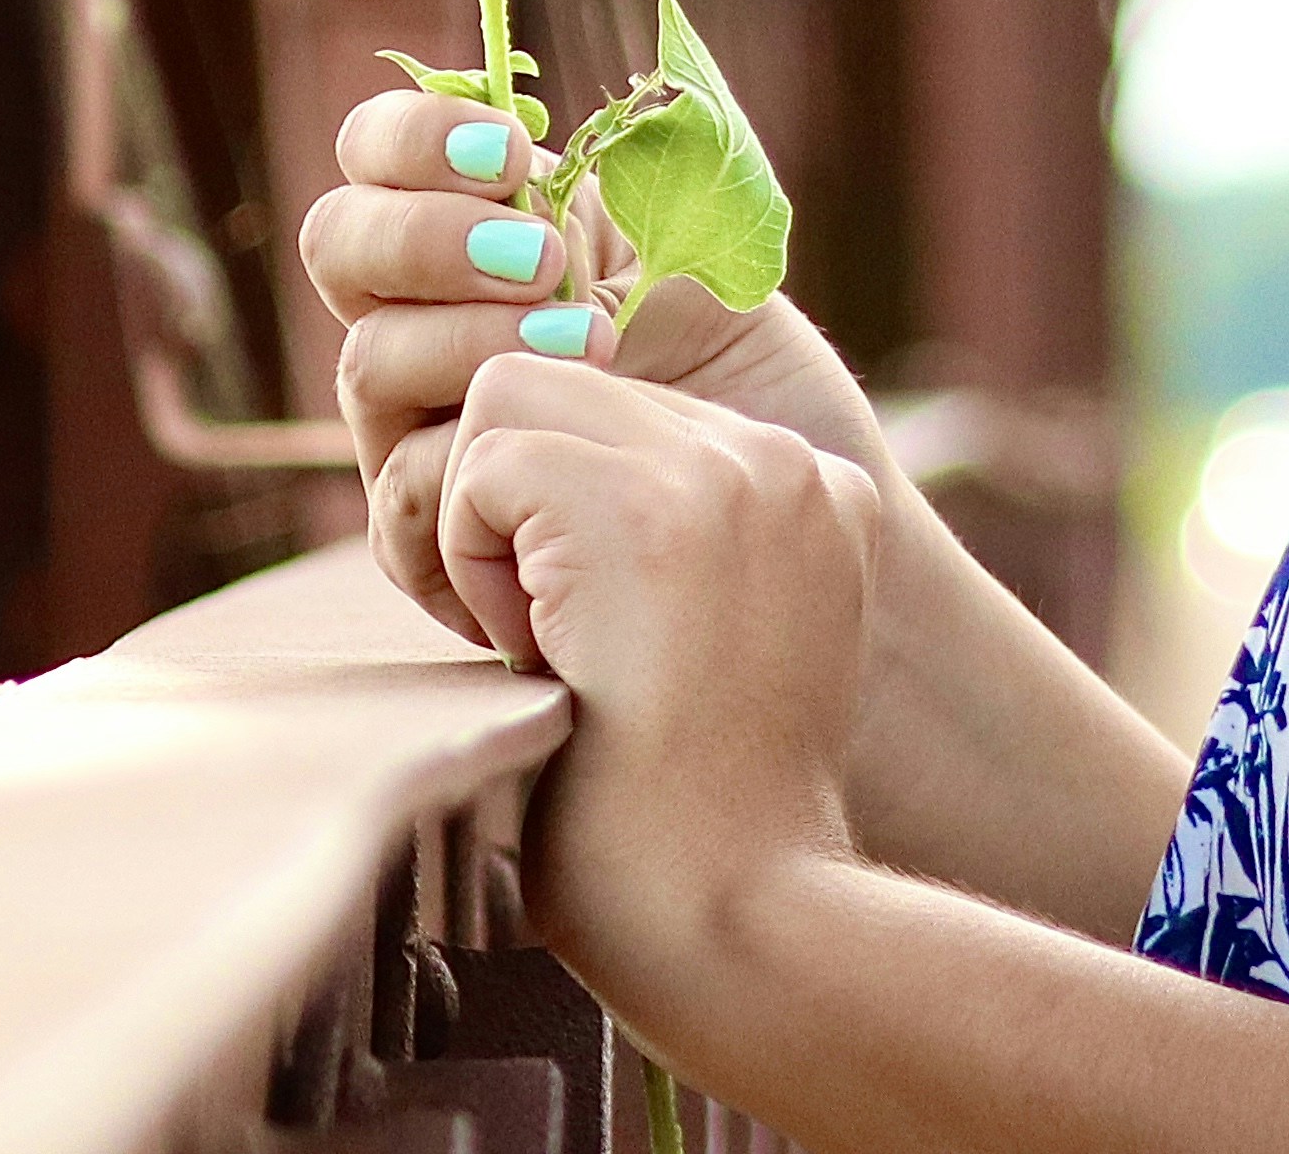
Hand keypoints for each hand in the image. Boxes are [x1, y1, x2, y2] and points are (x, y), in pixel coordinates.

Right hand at [304, 84, 891, 645]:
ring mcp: (418, 429)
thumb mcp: (697, 234)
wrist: (788, 497)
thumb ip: (613, 164)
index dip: (416, 137)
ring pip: (368, 363)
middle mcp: (425, 323)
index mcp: (476, 231)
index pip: (376, 155)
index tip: (516, 148)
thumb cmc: (744, 359)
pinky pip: (406, 489)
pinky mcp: (436, 539)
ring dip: (470, 339)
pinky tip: (571, 444)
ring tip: (590, 344)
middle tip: (542, 256)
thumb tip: (527, 105)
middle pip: (340, 246)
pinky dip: (479, 458)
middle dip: (432, 236)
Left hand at [431, 351, 876, 1006]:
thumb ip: (684, 547)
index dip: (571, 514)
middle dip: (515, 495)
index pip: (635, 415)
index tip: (600, 632)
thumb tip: (551, 488)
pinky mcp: (646, 510)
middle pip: (566, 380)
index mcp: (819, 489)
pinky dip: (468, 558)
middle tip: (551, 634)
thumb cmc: (700, 817)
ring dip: (488, 517)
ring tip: (549, 639)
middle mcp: (786, 458)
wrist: (733, 907)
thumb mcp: (730, 643)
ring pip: (511, 393)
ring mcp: (725, 474)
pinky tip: (539, 651)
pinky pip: (482, 461)